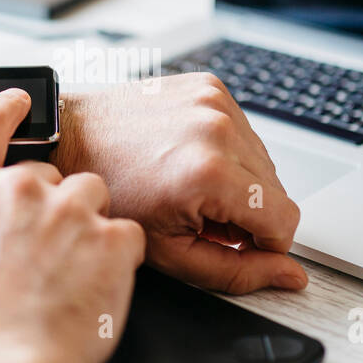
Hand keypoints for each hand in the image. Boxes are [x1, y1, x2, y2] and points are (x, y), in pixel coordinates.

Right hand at [0, 89, 144, 362]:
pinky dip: (118, 259)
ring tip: (73, 273)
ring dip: (90, 224)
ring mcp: (66, 210)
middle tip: (46, 257)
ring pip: (95, 196)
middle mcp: (16, 187)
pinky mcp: (110, 240)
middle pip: (52, 175)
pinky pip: (126, 234)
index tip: (22, 100)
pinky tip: (96, 289)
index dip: (7, 108)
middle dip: (55, 207)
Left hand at [56, 73, 305, 294]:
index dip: (267, 244)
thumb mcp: (172, 253)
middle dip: (248, 213)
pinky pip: (245, 132)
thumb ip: (237, 271)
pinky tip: (191, 159)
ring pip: (265, 162)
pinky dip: (228, 152)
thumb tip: (288, 275)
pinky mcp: (211, 86)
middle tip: (202, 217)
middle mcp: (218, 130)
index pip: (285, 219)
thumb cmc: (112, 194)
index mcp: (210, 174)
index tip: (237, 244)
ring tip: (193, 187)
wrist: (74, 138)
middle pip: (277, 191)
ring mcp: (216, 103)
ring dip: (240, 182)